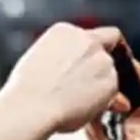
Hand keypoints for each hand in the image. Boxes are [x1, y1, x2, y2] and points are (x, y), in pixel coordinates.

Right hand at [3, 23, 122, 132]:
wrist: (31, 106)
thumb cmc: (27, 90)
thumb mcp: (40, 61)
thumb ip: (63, 58)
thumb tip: (75, 73)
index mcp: (65, 30)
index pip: (87, 33)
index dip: (91, 47)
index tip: (89, 60)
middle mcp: (86, 40)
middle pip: (105, 48)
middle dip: (99, 66)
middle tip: (88, 85)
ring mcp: (102, 60)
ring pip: (110, 72)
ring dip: (101, 84)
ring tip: (79, 103)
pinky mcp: (111, 81)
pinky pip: (112, 92)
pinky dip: (104, 101)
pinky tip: (85, 109)